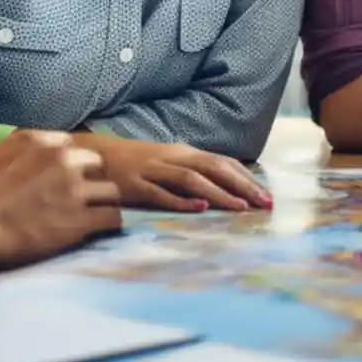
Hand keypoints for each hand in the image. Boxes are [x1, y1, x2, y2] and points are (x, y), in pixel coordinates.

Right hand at [0, 130, 122, 267]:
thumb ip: (27, 150)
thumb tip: (46, 150)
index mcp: (42, 141)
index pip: (76, 147)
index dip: (73, 166)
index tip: (65, 180)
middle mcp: (64, 159)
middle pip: (97, 165)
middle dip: (90, 181)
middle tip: (78, 199)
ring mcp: (74, 189)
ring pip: (111, 192)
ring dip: (101, 204)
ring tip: (88, 217)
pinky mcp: (80, 219)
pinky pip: (112, 218)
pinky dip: (106, 225)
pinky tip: (94, 230)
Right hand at [73, 133, 269, 212]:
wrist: (93, 156)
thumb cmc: (138, 163)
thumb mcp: (170, 162)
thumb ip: (195, 171)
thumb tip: (229, 185)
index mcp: (184, 152)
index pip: (222, 162)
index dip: (246, 178)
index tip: (267, 196)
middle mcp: (173, 157)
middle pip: (213, 168)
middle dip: (242, 185)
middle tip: (264, 203)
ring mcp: (153, 170)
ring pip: (191, 179)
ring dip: (219, 193)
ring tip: (240, 208)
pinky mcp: (134, 185)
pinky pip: (160, 193)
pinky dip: (181, 201)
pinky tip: (200, 209)